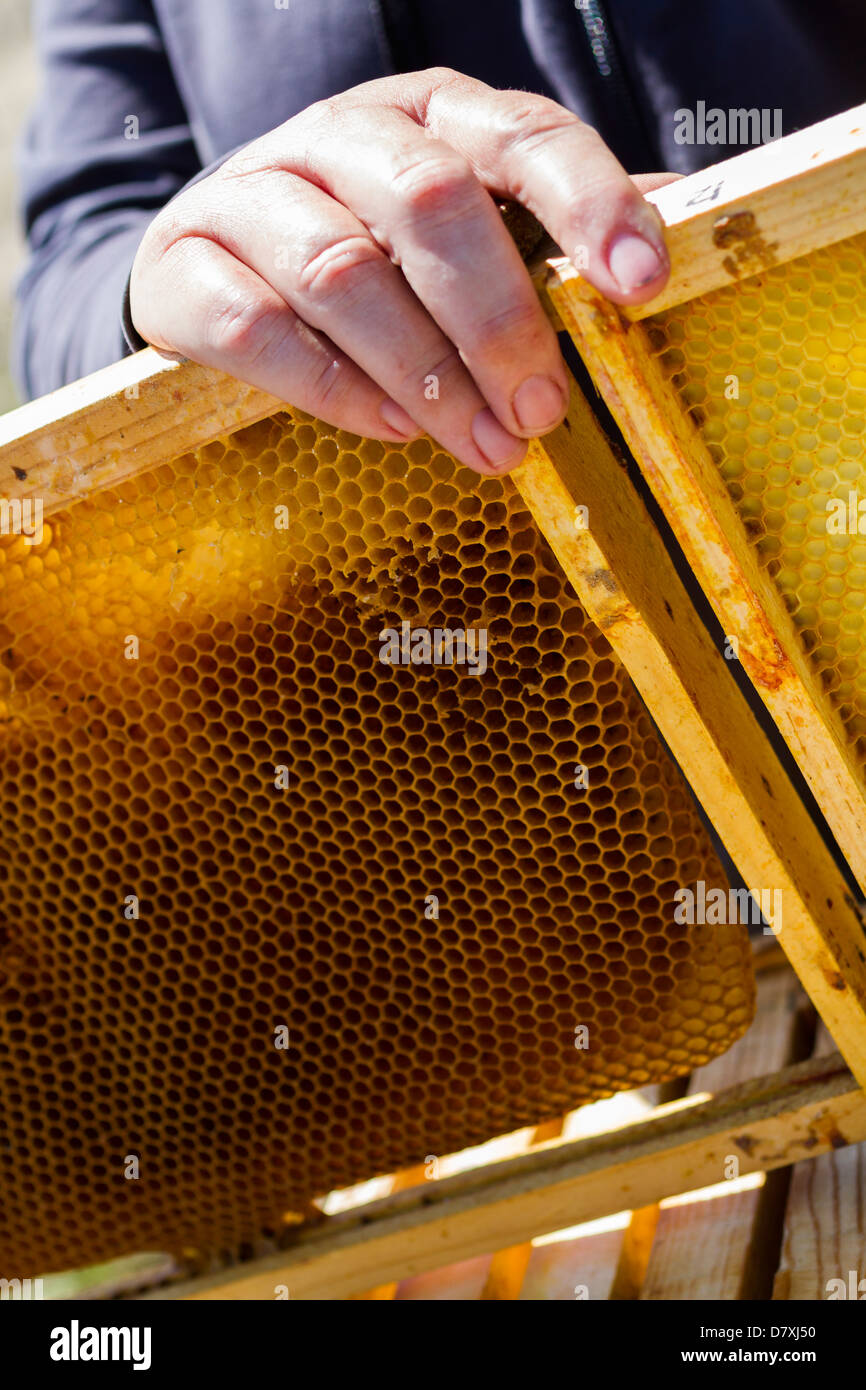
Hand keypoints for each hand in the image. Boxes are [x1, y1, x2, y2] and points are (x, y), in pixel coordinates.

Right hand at [130, 68, 671, 474]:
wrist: (209, 268)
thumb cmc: (367, 253)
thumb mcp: (463, 229)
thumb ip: (550, 238)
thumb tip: (672, 257)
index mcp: (430, 114)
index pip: (522, 136)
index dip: (588, 205)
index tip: (639, 287)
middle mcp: (341, 135)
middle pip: (430, 201)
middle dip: (499, 319)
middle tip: (541, 414)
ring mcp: (251, 193)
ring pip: (342, 270)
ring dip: (424, 372)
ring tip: (481, 446)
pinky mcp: (185, 267)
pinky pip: (257, 327)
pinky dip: (331, 386)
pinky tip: (389, 430)